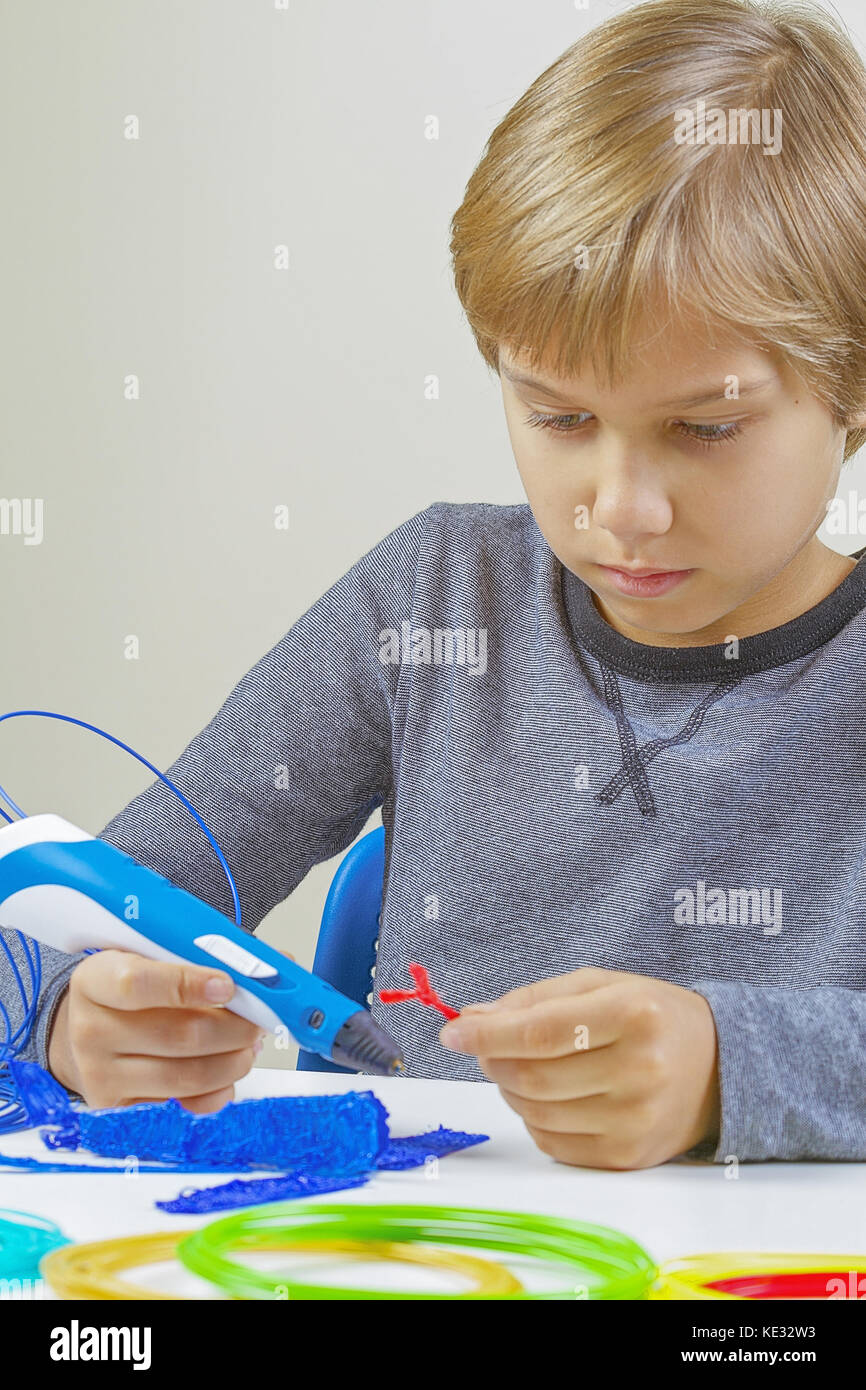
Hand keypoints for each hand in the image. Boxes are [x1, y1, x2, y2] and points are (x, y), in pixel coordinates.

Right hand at [47, 945, 293, 1112]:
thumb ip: (208, 957)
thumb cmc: (134, 989)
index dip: (190, 984)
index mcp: (96, 980)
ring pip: (186, 1075)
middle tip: (259, 1020)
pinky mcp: (118, 1107)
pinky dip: (217, 1091)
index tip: (228, 986)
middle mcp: (91, 1028)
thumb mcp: (155, 958)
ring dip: (233, 1061)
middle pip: (178, 1035)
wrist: (90, 1031)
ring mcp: (101, 1074)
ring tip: (249, 1045)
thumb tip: (279, 964)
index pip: (138, 983)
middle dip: (234, 1029)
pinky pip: (182, 1106)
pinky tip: (226, 1073)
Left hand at [438, 967, 719, 1169]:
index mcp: (635, 1015)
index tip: (452, 1031)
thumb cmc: (652, 1017)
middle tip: (488, 1046)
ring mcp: (635, 1120)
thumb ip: (535, 999)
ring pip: (535, 1113)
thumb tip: (473, 1019)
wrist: (720, 1070)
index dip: (487, 1034)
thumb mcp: (602, 985)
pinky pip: (552, 1143)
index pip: (540, 1032)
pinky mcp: (628, 1157)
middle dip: (494, 1060)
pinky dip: (535, 1118)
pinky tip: (552, 1096)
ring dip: (512, 1089)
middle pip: (532, 1077)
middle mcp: (641, 1071)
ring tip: (525, 1067)